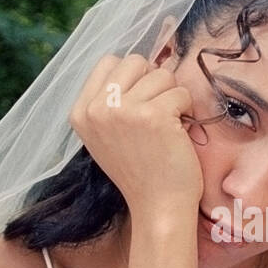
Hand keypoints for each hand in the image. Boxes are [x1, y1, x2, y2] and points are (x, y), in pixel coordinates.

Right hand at [69, 53, 203, 220]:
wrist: (158, 207)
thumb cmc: (140, 171)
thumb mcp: (107, 135)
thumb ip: (111, 100)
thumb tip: (141, 63)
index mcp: (80, 112)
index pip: (108, 62)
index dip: (133, 77)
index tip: (140, 104)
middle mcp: (96, 109)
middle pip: (135, 61)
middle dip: (154, 82)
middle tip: (157, 114)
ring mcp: (123, 110)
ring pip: (161, 74)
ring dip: (172, 97)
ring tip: (166, 127)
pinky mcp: (153, 115)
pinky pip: (180, 92)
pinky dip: (187, 110)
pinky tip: (178, 134)